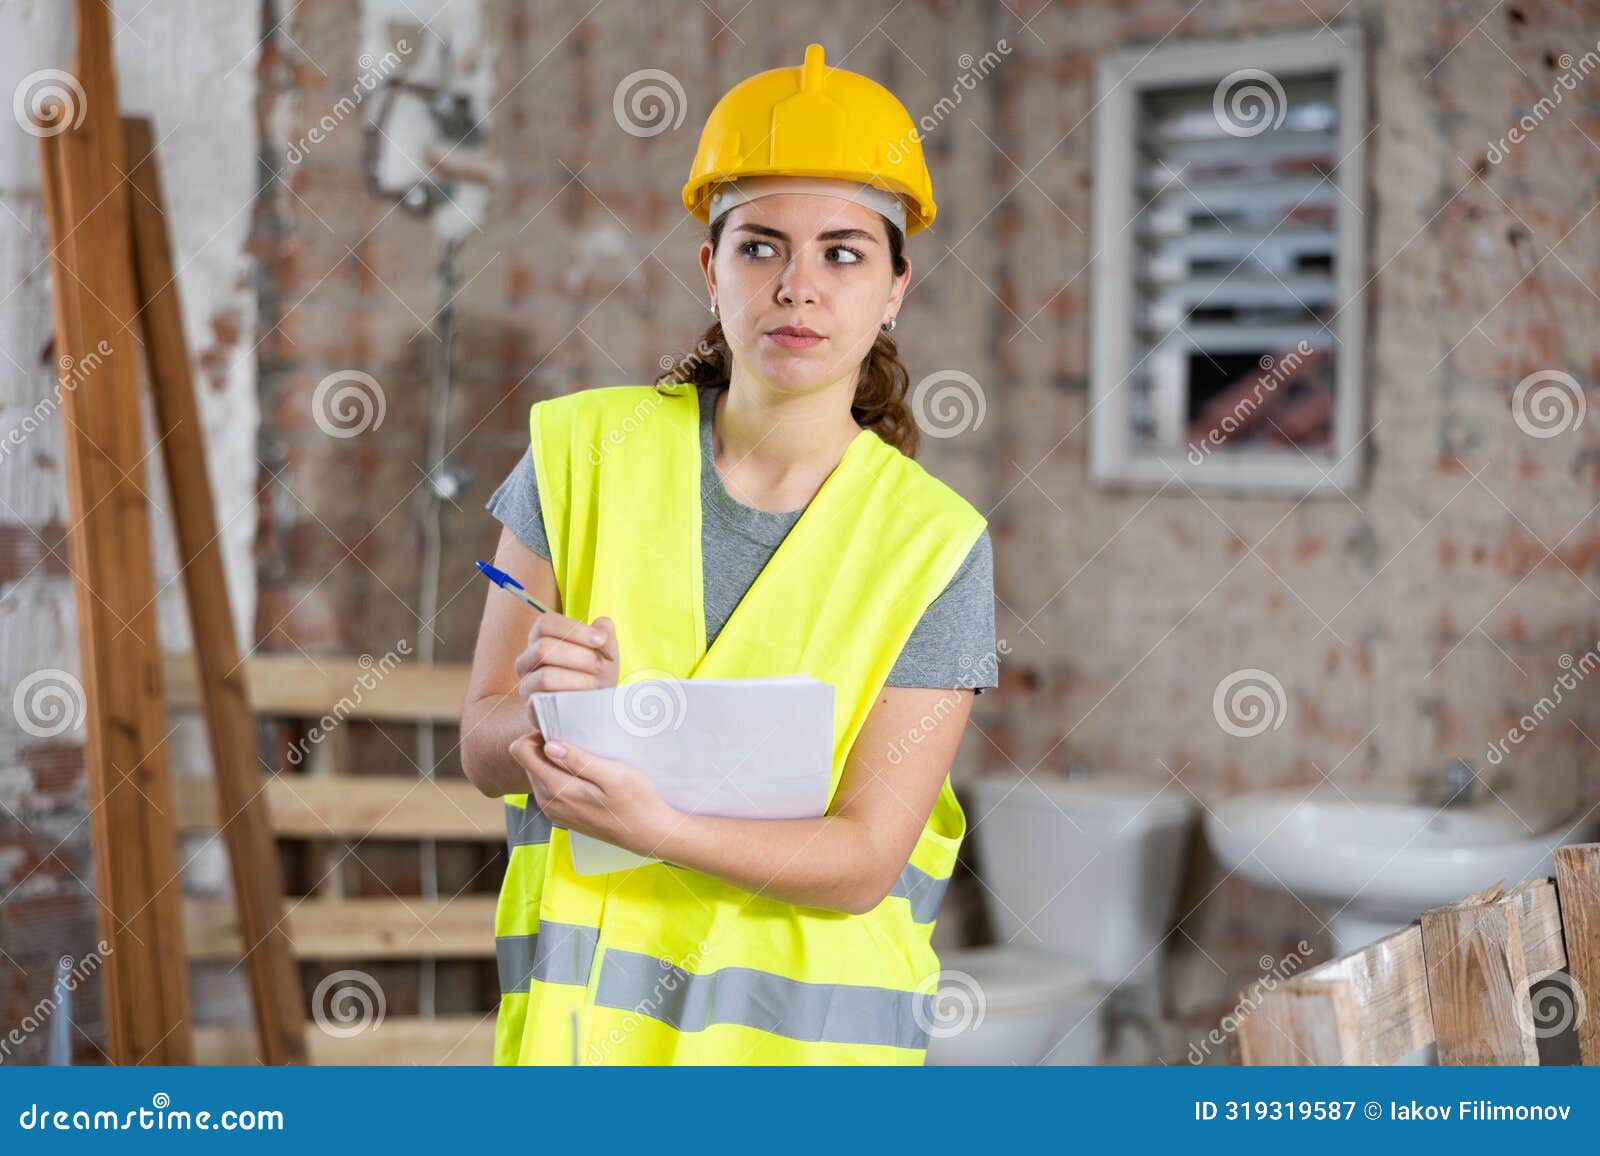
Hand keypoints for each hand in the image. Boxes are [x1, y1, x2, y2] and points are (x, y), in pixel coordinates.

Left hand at [510, 734, 674, 855]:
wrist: (648, 833)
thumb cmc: (637, 801)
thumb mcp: (613, 774)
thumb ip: (579, 761)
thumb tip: (549, 745)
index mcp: (557, 788)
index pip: (521, 752)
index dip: (537, 735)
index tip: (562, 733)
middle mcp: (548, 802)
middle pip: (528, 761)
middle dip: (546, 747)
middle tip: (579, 744)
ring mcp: (553, 810)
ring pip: (537, 774)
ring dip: (554, 761)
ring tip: (586, 760)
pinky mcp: (562, 815)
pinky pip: (548, 787)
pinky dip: (560, 776)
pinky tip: (586, 777)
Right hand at [515, 612, 619, 728]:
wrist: (593, 707)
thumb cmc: (594, 673)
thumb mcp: (604, 651)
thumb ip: (604, 634)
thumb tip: (602, 627)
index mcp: (541, 638)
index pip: (545, 623)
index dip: (574, 629)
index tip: (600, 640)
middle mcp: (527, 660)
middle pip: (544, 648)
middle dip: (579, 657)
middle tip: (602, 666)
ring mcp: (526, 685)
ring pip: (545, 676)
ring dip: (578, 679)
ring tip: (597, 685)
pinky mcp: (531, 709)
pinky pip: (546, 701)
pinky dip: (571, 699)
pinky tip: (586, 700)